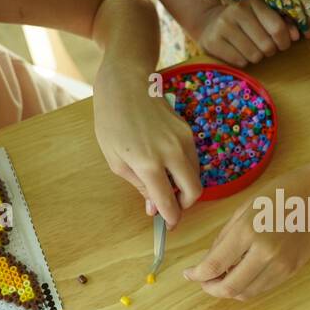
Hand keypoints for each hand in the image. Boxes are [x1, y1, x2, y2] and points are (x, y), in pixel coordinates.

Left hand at [93, 70, 201, 227]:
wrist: (126, 83)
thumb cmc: (112, 121)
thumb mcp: (116, 160)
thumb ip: (139, 186)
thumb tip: (154, 207)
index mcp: (149, 163)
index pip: (169, 201)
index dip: (171, 218)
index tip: (169, 226)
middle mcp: (172, 153)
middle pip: (195, 191)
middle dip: (186, 205)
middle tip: (171, 206)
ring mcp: (185, 141)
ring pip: (196, 175)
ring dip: (185, 186)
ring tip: (166, 182)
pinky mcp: (189, 131)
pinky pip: (193, 159)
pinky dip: (184, 169)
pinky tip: (168, 164)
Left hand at [183, 165, 309, 300]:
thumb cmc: (282, 193)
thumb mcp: (245, 208)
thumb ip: (224, 239)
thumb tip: (208, 263)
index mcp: (248, 231)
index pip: (213, 266)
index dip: (196, 275)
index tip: (190, 274)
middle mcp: (265, 252)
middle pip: (229, 288)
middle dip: (212, 289)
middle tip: (205, 281)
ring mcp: (281, 265)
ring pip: (247, 293)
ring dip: (230, 290)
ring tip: (224, 277)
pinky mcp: (292, 270)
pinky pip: (264, 287)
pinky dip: (248, 286)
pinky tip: (243, 274)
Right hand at [197, 0, 297, 66]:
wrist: (209, 23)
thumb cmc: (245, 22)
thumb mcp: (263, 17)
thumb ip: (283, 24)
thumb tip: (295, 36)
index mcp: (253, 3)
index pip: (277, 28)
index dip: (284, 42)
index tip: (282, 45)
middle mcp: (237, 11)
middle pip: (267, 45)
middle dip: (269, 51)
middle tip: (264, 48)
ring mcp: (223, 26)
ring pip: (254, 56)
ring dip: (256, 57)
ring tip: (250, 49)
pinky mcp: (212, 41)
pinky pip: (239, 62)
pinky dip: (243, 62)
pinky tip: (238, 53)